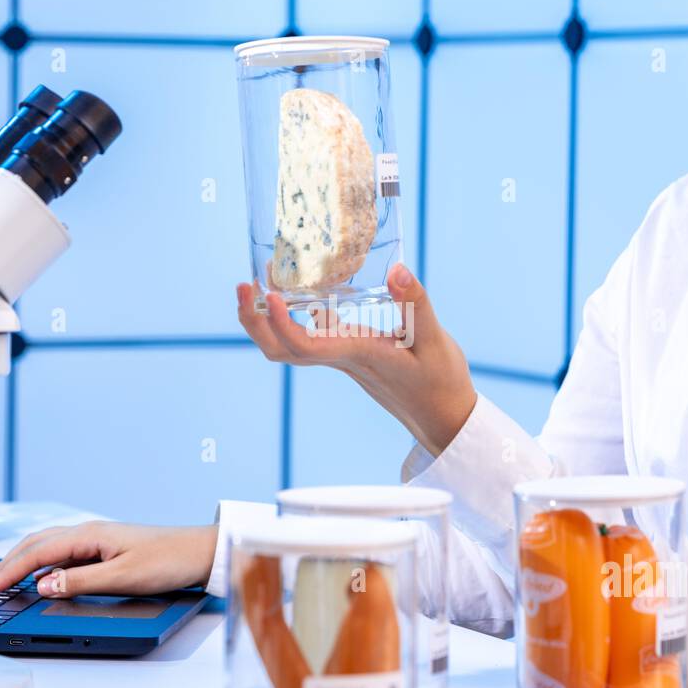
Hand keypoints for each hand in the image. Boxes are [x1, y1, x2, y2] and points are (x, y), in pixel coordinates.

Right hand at [0, 521, 217, 598]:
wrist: (199, 552)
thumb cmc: (168, 561)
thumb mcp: (122, 578)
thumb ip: (81, 582)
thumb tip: (43, 586)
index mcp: (89, 535)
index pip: (38, 553)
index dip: (9, 572)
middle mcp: (90, 532)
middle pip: (37, 545)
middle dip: (8, 564)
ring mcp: (98, 539)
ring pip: (48, 546)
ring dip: (23, 561)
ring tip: (4, 578)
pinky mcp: (106, 548)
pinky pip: (64, 552)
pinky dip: (43, 562)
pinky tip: (41, 575)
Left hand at [236, 262, 476, 456]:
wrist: (443, 417)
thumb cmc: (441, 383)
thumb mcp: (435, 340)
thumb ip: (415, 305)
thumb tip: (398, 270)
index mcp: (358, 355)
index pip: (306, 346)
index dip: (281, 323)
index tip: (270, 294)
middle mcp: (342, 359)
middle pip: (280, 351)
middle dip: (255, 322)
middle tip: (244, 285)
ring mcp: (341, 359)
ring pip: (289, 349)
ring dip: (265, 322)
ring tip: (258, 286)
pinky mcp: (348, 356)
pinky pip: (309, 339)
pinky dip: (293, 318)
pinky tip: (299, 292)